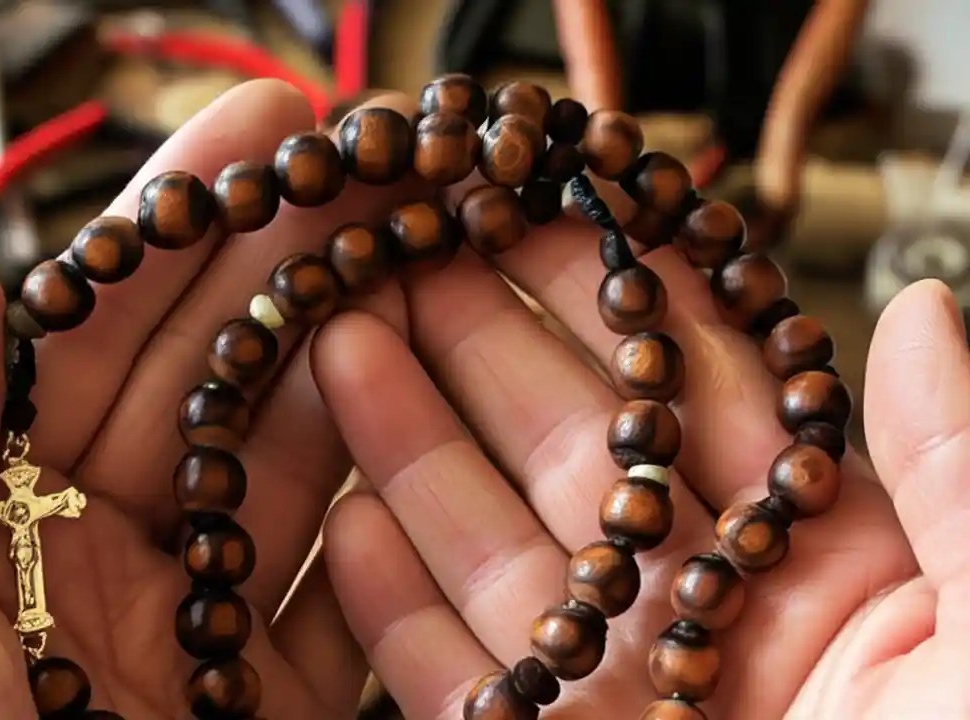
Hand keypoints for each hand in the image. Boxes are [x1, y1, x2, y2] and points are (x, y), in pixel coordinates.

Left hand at [0, 80, 414, 718]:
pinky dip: (387, 536)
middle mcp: (99, 567)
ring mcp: (189, 641)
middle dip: (290, 269)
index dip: (177, 234)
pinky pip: (340, 618)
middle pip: (212, 389)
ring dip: (357, 375)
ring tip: (418, 263)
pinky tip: (424, 435)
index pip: (99, 342)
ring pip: (292, 482)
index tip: (252, 139)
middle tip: (370, 168)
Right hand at [312, 222, 969, 717]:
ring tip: (338, 349)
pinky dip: (396, 611)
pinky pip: (465, 685)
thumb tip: (919, 309)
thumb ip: (958, 474)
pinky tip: (346, 521)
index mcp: (845, 578)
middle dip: (482, 351)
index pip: (708, 403)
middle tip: (404, 255)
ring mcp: (631, 706)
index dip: (620, 303)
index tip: (541, 216)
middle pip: (574, 461)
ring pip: (500, 560)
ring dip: (413, 454)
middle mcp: (722, 629)